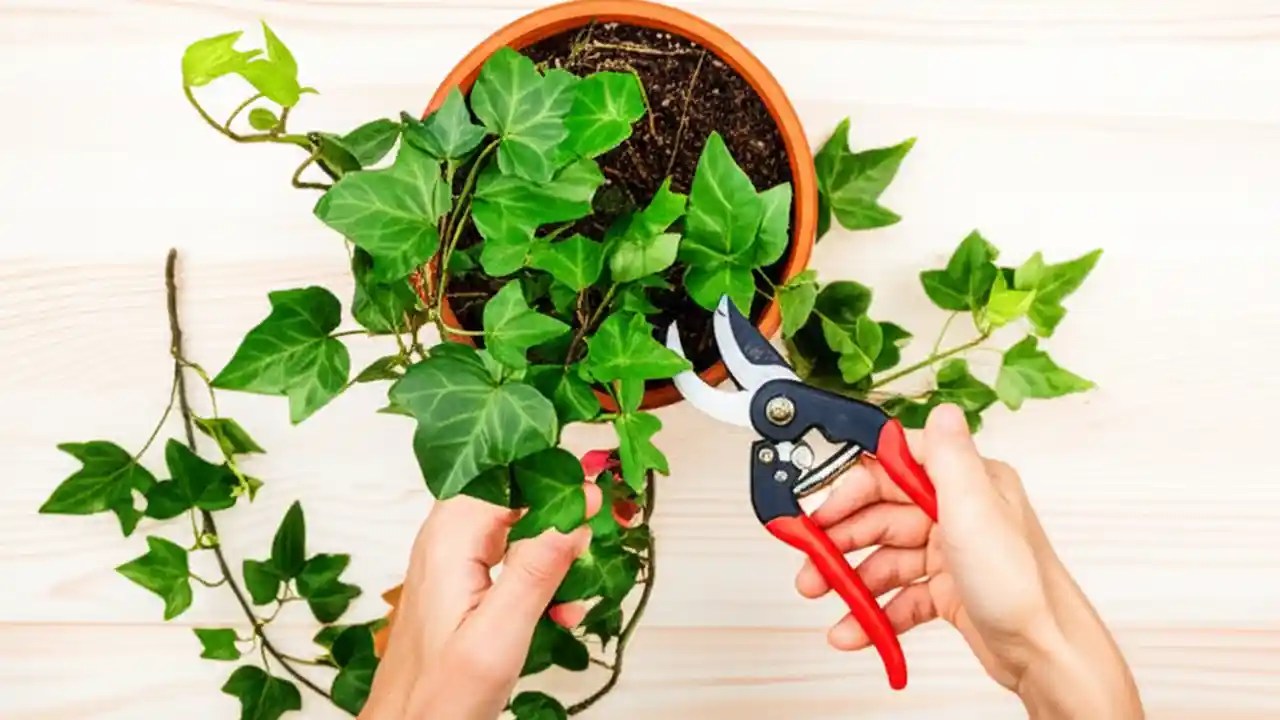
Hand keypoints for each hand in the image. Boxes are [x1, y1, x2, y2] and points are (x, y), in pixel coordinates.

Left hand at [360, 485, 600, 719]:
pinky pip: (511, 555)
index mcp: (451, 537)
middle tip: (596, 543)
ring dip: (556, 550)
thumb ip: (537, 569)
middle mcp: (448, 536)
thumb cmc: (440, 696)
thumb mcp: (498, 635)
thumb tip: (579, 509)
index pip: (512, 475)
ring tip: (576, 593)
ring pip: (519, 524)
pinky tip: (559, 609)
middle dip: (561, 515)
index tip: (598, 500)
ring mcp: (453, 557)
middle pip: (516, 494)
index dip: (557, 480)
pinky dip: (541, 574)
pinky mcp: (461, 579)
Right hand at [795, 403, 1143, 718]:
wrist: (1045, 654)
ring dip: (850, 579)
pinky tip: (854, 627)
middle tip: (810, 560)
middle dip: (840, 539)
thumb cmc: (1020, 585)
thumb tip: (941, 410)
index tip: (818, 508)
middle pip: (882, 514)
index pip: (894, 469)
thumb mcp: (975, 510)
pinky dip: (874, 612)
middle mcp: (958, 512)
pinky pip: (899, 595)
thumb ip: (949, 458)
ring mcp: (952, 552)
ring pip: (885, 558)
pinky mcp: (949, 590)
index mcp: (967, 482)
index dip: (850, 487)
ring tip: (824, 594)